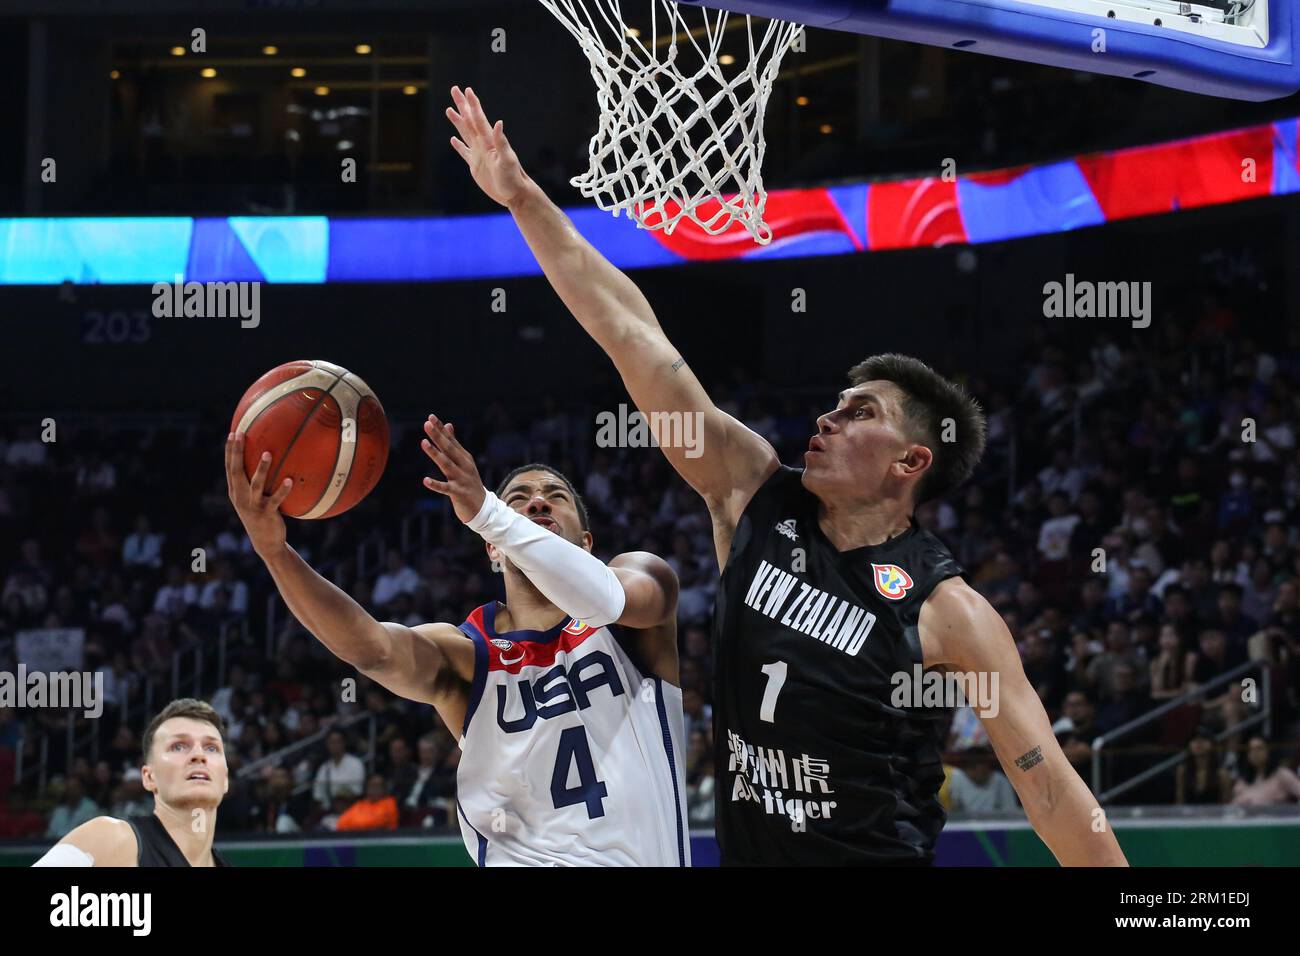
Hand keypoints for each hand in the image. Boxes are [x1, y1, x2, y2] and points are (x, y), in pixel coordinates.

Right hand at [225, 433, 292, 558]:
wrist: (265, 542)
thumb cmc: (262, 515)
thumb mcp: (255, 498)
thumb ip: (257, 481)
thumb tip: (269, 459)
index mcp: (236, 492)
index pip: (230, 468)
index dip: (230, 451)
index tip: (233, 433)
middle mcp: (241, 497)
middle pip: (236, 471)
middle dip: (237, 452)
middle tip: (240, 435)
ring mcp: (252, 505)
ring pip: (256, 484)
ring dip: (262, 469)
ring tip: (268, 453)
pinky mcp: (266, 514)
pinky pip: (276, 499)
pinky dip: (282, 490)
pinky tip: (290, 480)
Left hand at [420, 414, 486, 523]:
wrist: (483, 507)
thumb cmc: (469, 482)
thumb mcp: (464, 461)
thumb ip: (454, 444)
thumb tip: (448, 425)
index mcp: (464, 457)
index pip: (450, 440)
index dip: (441, 429)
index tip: (431, 417)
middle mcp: (464, 465)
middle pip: (448, 449)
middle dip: (437, 436)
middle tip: (427, 424)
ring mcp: (462, 479)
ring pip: (446, 464)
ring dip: (435, 453)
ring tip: (423, 443)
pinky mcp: (458, 493)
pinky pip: (445, 488)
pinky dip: (435, 484)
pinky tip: (425, 480)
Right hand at [445, 86, 532, 208]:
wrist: (514, 194)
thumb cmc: (513, 178)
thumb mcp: (507, 160)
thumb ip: (501, 142)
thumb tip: (498, 123)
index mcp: (489, 141)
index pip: (479, 118)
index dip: (472, 104)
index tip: (466, 90)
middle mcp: (483, 144)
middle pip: (469, 120)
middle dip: (462, 105)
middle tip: (454, 89)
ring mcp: (479, 154)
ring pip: (465, 132)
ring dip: (458, 121)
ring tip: (449, 109)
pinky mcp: (475, 165)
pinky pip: (464, 152)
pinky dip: (458, 145)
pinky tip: (453, 139)